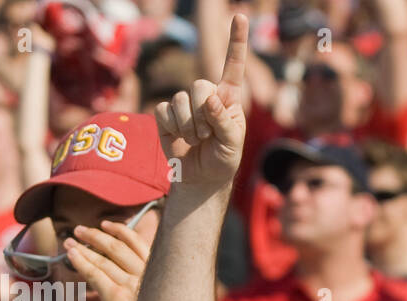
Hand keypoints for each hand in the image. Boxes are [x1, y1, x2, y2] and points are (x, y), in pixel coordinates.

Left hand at [62, 217, 151, 300]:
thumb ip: (151, 298)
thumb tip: (145, 292)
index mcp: (162, 279)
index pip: (140, 245)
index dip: (122, 232)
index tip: (108, 225)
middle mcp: (149, 278)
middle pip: (118, 248)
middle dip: (96, 236)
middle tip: (80, 230)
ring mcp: (133, 287)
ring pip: (104, 260)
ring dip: (83, 247)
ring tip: (69, 241)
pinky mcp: (116, 298)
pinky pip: (94, 274)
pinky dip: (80, 262)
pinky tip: (70, 256)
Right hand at [154, 14, 248, 187]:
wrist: (201, 177)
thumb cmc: (223, 159)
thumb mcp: (233, 144)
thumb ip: (224, 122)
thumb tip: (210, 100)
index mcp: (229, 98)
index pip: (233, 66)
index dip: (236, 41)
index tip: (240, 16)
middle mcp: (207, 96)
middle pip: (200, 86)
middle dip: (203, 114)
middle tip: (207, 136)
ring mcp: (186, 103)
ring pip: (181, 100)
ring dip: (190, 127)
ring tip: (197, 140)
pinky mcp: (167, 113)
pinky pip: (165, 111)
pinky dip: (173, 129)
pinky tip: (180, 138)